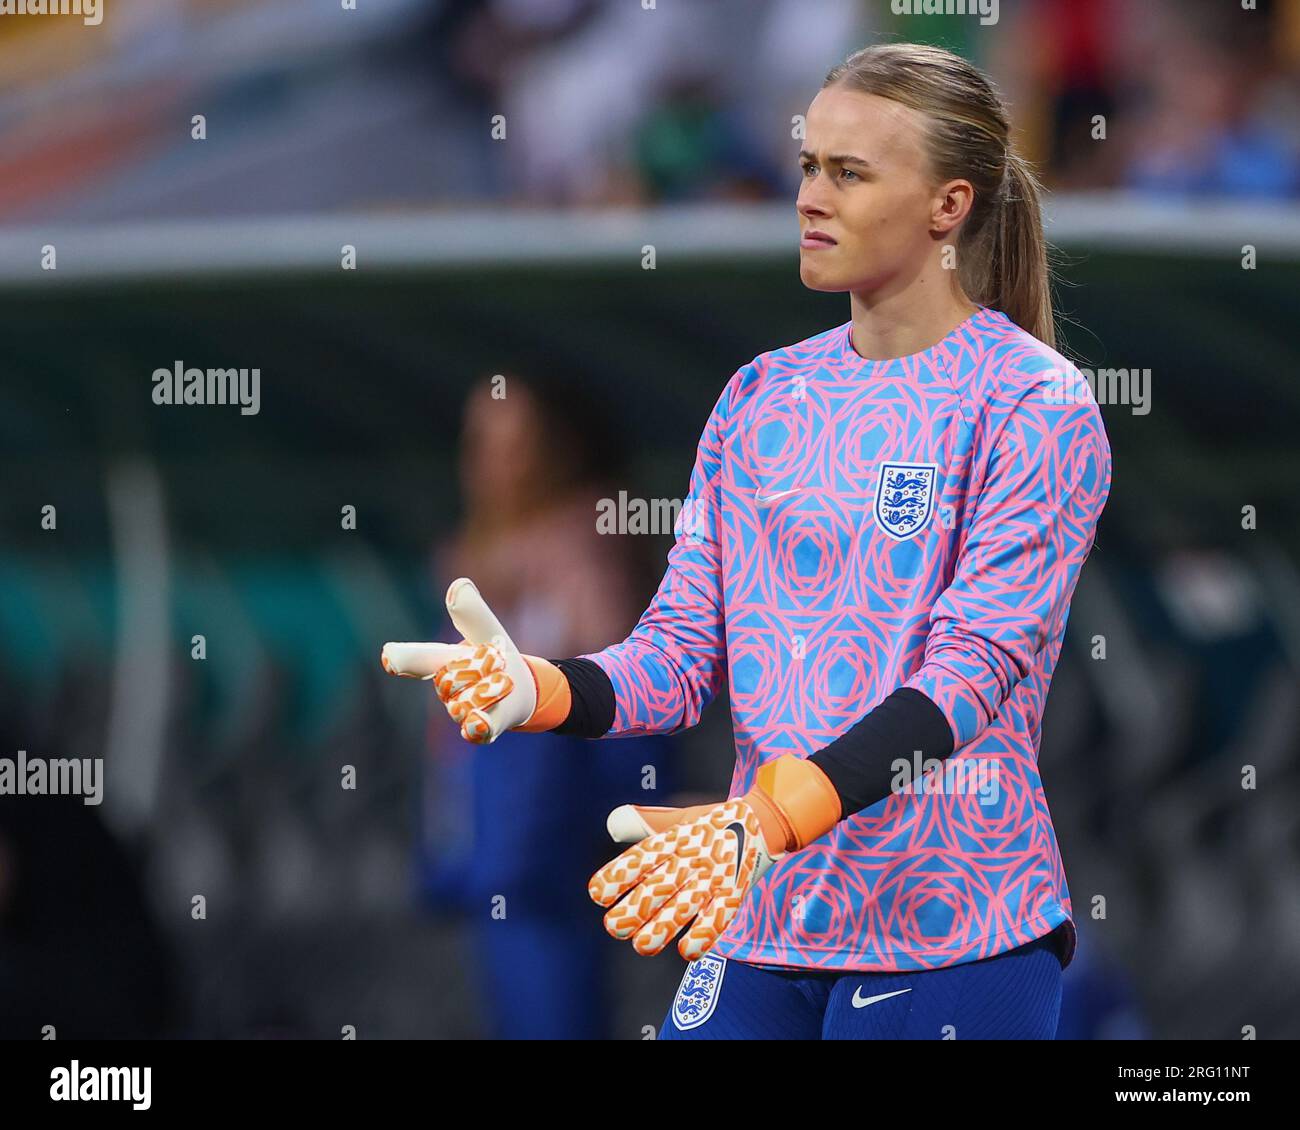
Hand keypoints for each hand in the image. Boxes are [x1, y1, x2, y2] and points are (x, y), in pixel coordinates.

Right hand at [381, 577, 567, 742]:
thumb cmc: (496, 655)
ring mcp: (460, 711)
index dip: (405, 657)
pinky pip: (474, 729)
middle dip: (481, 665)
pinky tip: (479, 722)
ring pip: (468, 701)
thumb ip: (472, 613)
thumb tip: (458, 585)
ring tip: (505, 682)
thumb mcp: (487, 631)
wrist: (523, 689)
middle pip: (454, 677)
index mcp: (444, 660)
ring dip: (492, 688)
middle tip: (498, 660)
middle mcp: (446, 688)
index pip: (422, 658)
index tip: (389, 656)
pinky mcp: (480, 729)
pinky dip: (478, 725)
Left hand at [588, 755, 842, 959]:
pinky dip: (703, 936)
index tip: (597, 893)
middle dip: (633, 911)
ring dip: (661, 929)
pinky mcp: (735, 893)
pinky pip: (719, 917)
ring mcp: (713, 877)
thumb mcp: (677, 820)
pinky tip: (687, 951)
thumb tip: (613, 823)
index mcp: (673, 840)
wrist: (763, 820)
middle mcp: (690, 859)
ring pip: (683, 907)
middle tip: (613, 927)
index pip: (641, 858)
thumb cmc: (711, 825)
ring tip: (642, 945)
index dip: (618, 876)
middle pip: (657, 888)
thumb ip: (644, 823)